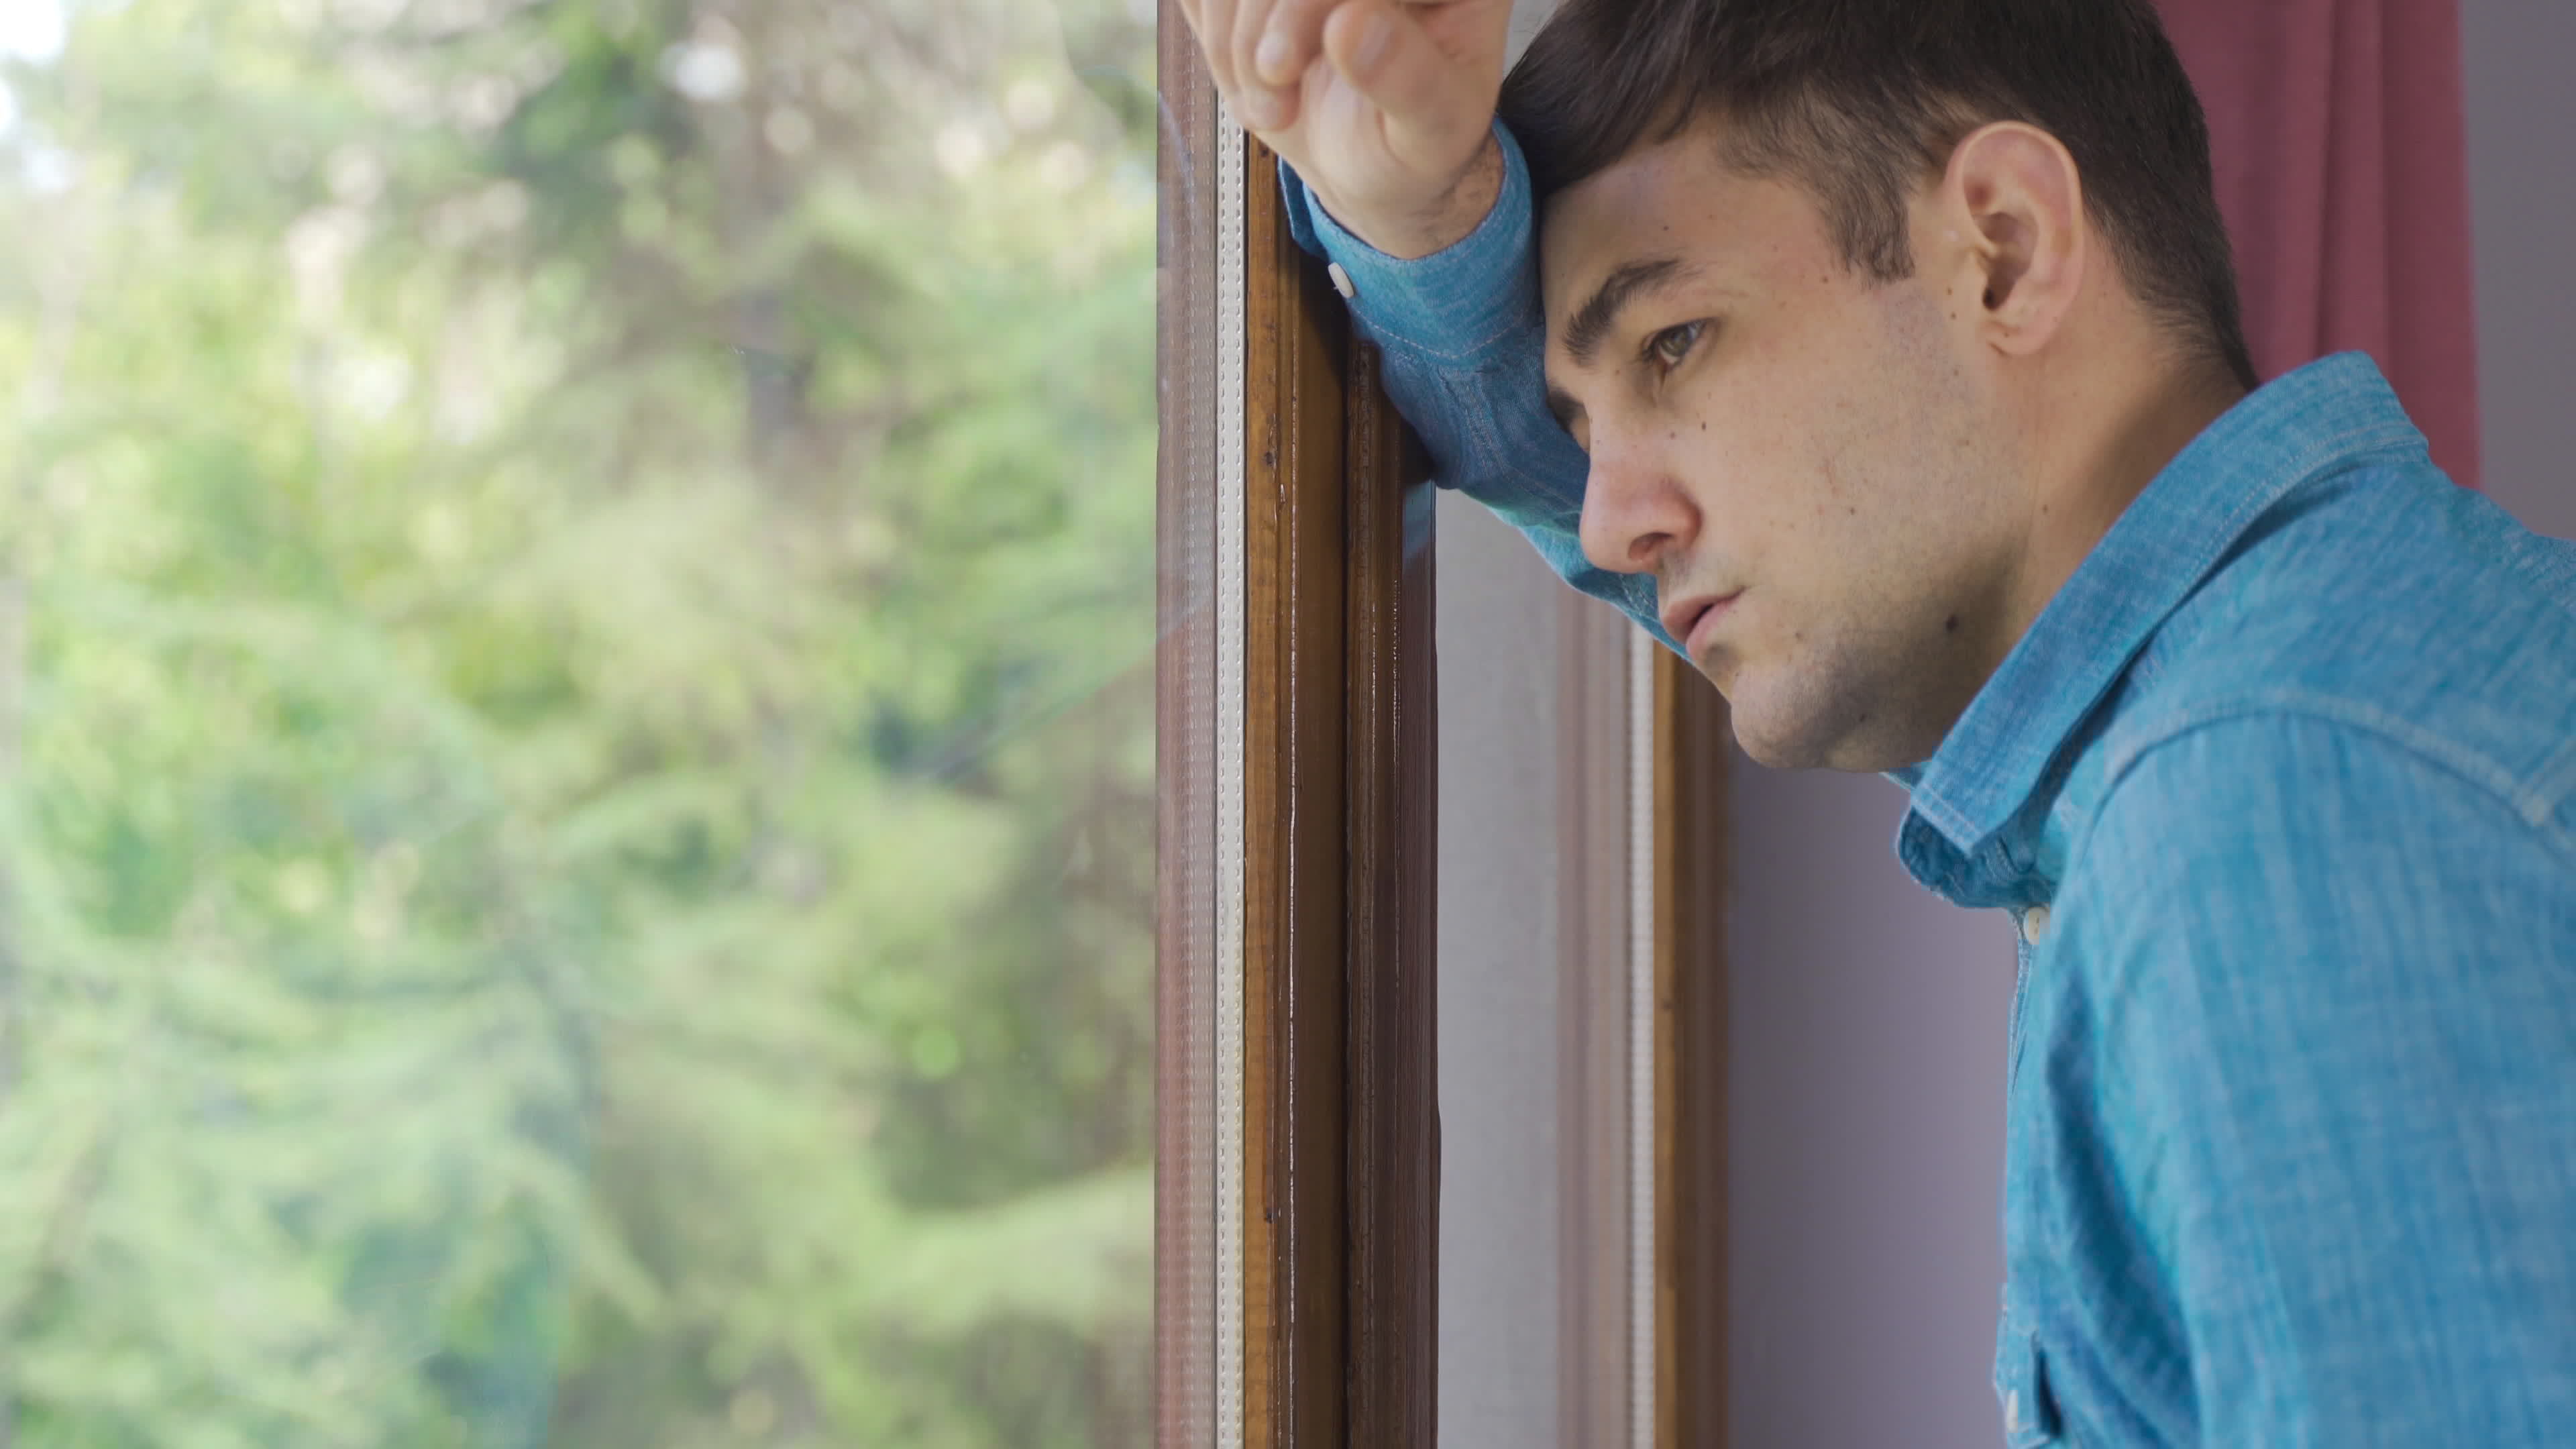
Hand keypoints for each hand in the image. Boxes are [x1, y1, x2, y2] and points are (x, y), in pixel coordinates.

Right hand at [1174, 0, 1511, 257]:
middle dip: (1256, 32)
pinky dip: (1213, 33)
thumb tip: (1350, 23)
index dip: (1300, 4)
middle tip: (1272, 112)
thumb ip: (1408, 79)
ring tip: (1268, 110)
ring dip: (1228, 43)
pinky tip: (1246, 78)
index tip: (1278, 68)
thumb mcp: (1432, 129)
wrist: (1369, 162)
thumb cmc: (1414, 145)